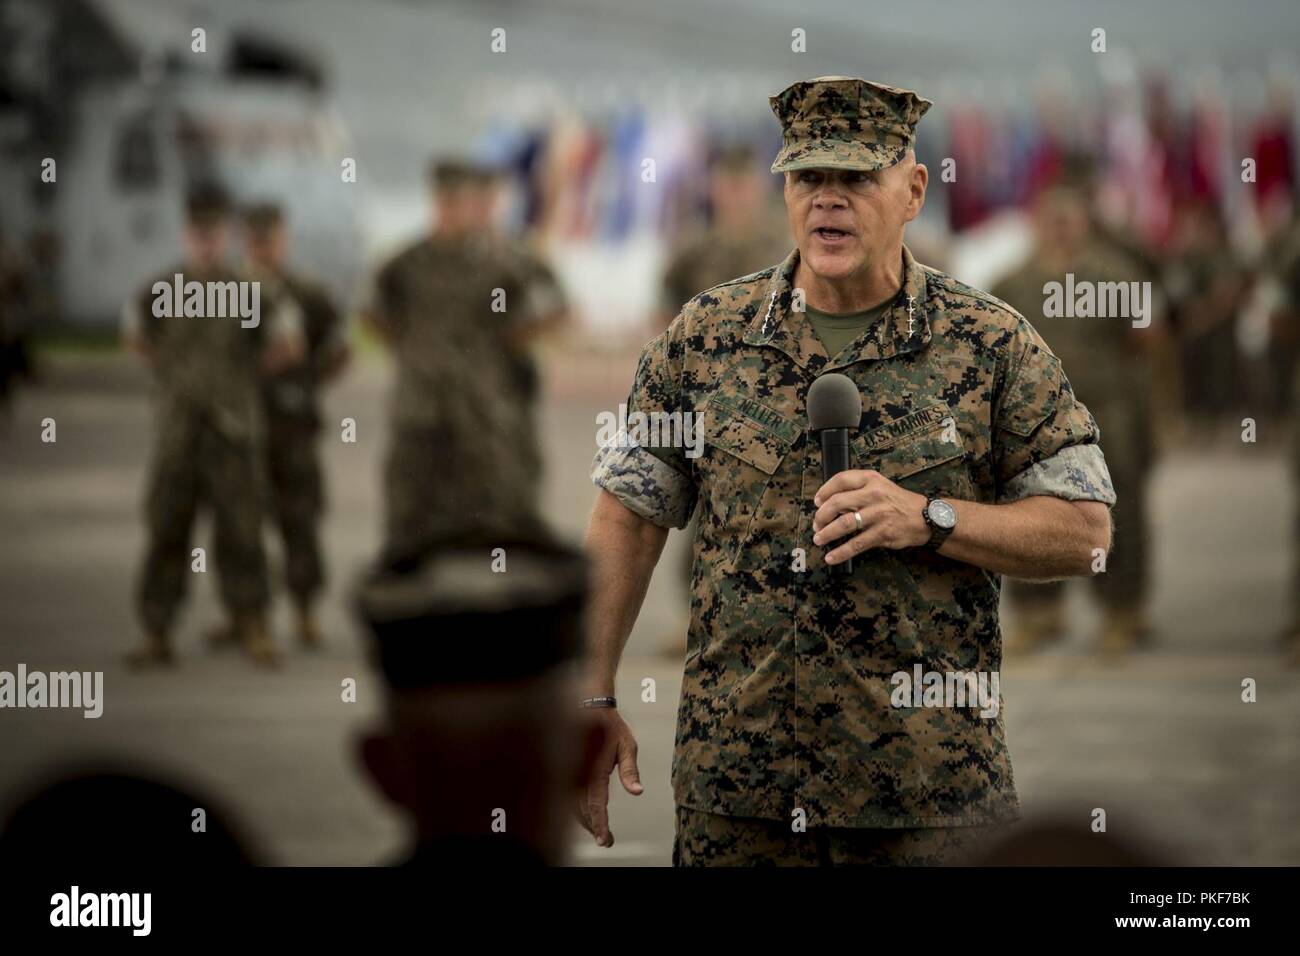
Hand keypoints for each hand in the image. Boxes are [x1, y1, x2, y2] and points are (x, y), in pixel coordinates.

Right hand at [575, 707, 642, 846]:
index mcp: (595, 770)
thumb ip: (630, 770)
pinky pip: (570, 796)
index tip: (604, 840)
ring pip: (573, 806)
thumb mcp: (627, 746)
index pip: (596, 804)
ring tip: (598, 831)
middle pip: (583, 810)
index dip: (599, 824)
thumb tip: (637, 791)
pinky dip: (578, 809)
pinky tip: (586, 815)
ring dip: (585, 820)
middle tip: (605, 841)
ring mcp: (573, 772)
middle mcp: (580, 773)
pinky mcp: (570, 771)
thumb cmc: (611, 727)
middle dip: (593, 827)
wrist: (590, 709)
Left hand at [811, 470, 929, 563]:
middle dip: (821, 516)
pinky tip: (831, 557)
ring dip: (826, 534)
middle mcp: (874, 494)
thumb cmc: (897, 502)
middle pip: (837, 503)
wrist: (926, 517)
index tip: (816, 502)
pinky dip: (841, 552)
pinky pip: (856, 544)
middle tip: (816, 524)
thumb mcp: (880, 485)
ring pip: (844, 524)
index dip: (824, 491)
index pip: (841, 479)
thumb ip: (858, 489)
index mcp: (871, 479)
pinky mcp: (883, 533)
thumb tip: (828, 502)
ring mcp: (878, 514)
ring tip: (818, 539)